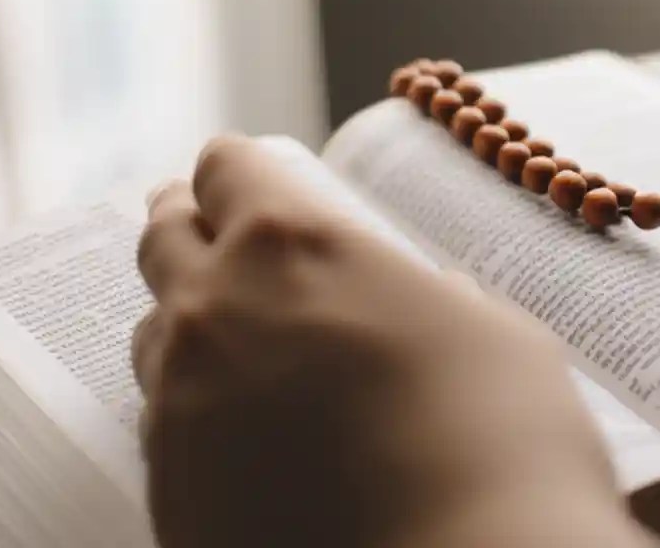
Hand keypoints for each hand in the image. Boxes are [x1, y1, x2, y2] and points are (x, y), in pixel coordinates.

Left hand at [132, 135, 655, 547]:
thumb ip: (443, 301)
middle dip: (185, 222)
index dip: (238, 168)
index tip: (241, 172)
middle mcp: (217, 309)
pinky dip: (192, 405)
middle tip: (197, 219)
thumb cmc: (503, 438)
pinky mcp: (171, 490)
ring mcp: (181, 404)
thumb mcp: (496, 336)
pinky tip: (239, 423)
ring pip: (156, 333)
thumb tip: (434, 295)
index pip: (230, 171)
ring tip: (221, 328)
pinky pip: (163, 423)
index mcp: (295, 245)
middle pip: (164, 239)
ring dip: (185, 316)